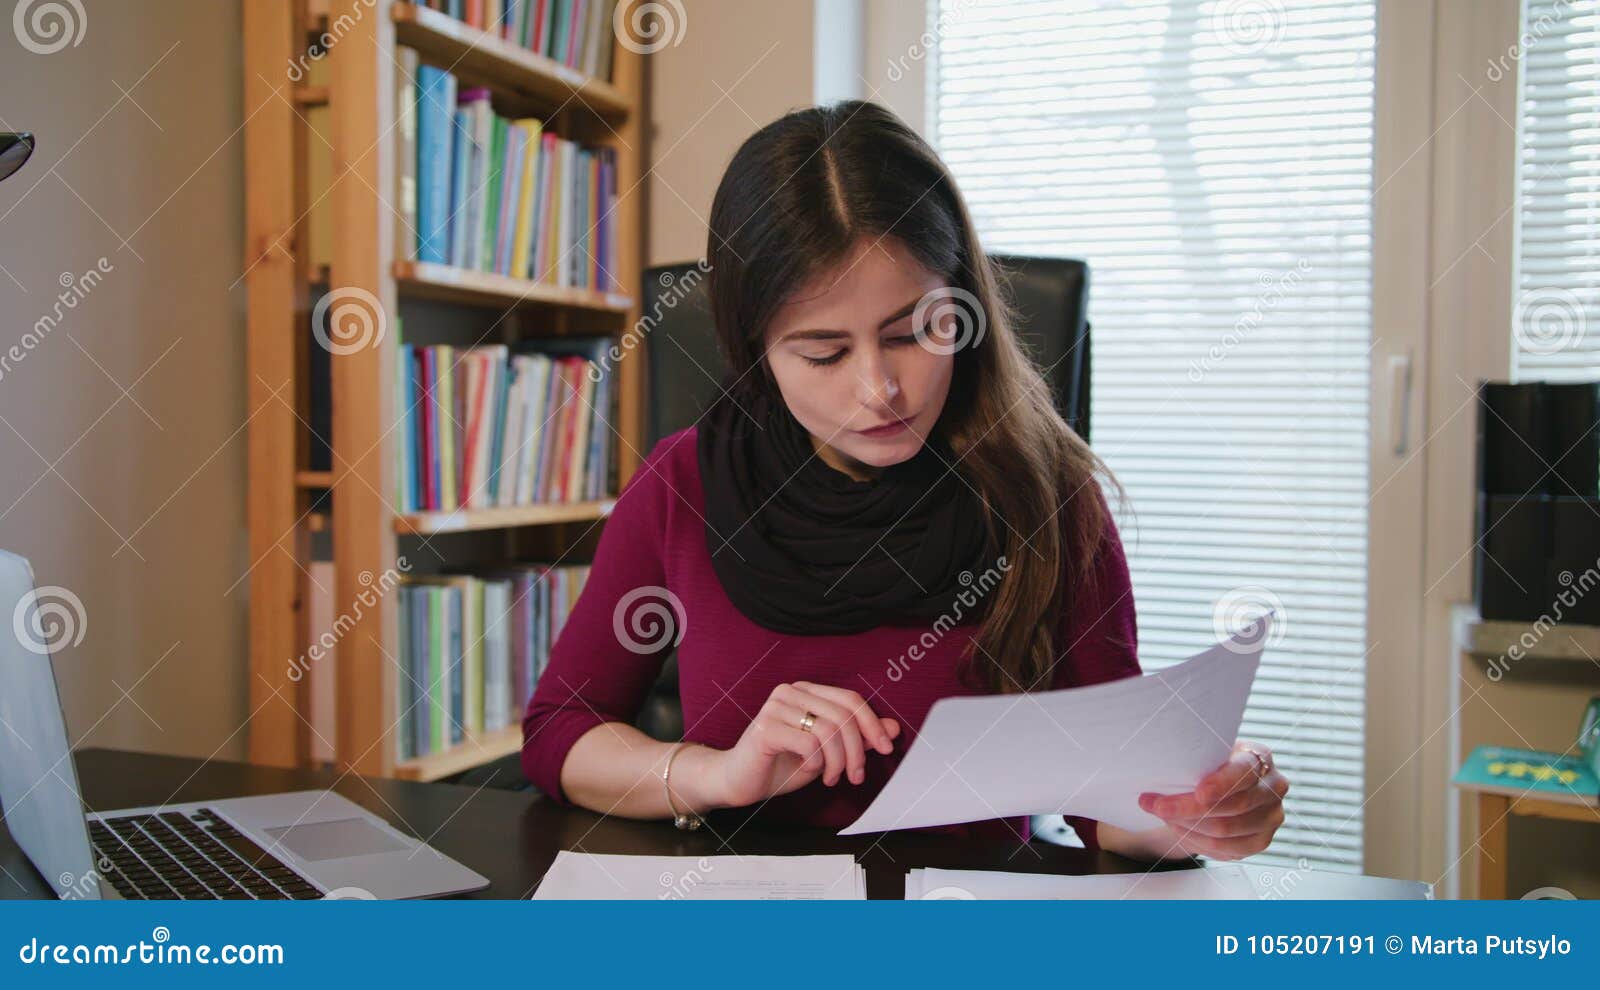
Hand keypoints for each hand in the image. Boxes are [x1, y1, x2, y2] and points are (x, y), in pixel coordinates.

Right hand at [703, 682, 900, 808]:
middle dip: (856, 751)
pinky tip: (806, 770)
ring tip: (831, 778)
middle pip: (843, 715)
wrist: (739, 782)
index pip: (850, 699)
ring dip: (837, 762)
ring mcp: (776, 707)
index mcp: (806, 691)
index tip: (885, 748)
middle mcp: (790, 692)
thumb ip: (856, 738)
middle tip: (855, 776)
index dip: (872, 723)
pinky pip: (808, 742)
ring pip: (828, 730)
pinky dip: (815, 763)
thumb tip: (893, 728)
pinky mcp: (765, 728)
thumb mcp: (827, 753)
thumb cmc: (781, 765)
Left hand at [1135, 741, 1288, 860]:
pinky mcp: (1262, 840)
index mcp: (1259, 757)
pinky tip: (1182, 831)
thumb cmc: (1212, 767)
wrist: (1225, 787)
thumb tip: (1157, 770)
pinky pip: (1228, 849)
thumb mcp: (1206, 754)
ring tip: (1165, 817)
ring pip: (1226, 831)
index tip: (1198, 792)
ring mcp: (1271, 816)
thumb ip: (1194, 759)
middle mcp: (1273, 786)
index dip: (1221, 784)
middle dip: (1188, 808)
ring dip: (1188, 826)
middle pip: (1232, 807)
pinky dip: (1199, 842)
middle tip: (1157, 805)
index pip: (1243, 772)